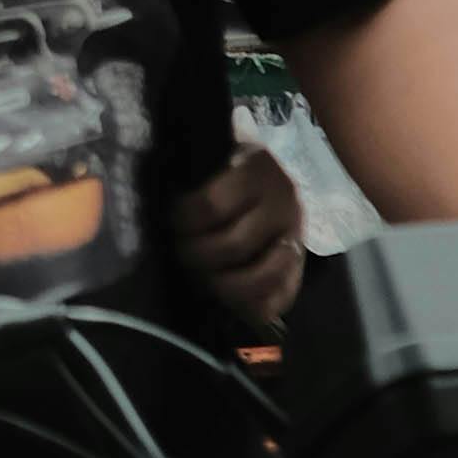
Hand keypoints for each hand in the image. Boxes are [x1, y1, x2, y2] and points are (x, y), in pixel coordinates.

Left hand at [172, 140, 305, 330]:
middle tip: (179, 252)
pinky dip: (247, 306)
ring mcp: (297, 236)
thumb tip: (157, 194)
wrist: (265, 174)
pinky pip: (277, 300)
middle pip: (233, 245)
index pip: (211, 205)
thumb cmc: (223, 163)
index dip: (183, 221)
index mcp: (257, 166)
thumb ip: (190, 168)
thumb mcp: (209, 151)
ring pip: (260, 278)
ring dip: (221, 285)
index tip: (170, 222)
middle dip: (197, 255)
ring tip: (199, 276)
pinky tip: (224, 296)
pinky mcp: (301, 268)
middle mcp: (284, 201)